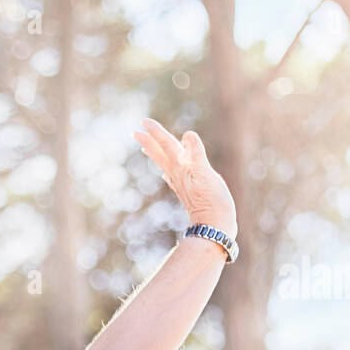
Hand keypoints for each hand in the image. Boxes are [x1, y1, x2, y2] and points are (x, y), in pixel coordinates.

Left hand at [133, 118, 236, 239]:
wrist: (213, 227)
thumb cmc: (212, 202)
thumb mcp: (206, 175)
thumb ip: (197, 155)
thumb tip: (187, 136)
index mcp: (182, 168)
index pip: (167, 145)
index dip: (157, 132)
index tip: (143, 122)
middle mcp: (179, 174)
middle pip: (161, 154)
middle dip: (150, 141)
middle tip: (136, 131)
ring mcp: (182, 183)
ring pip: (165, 164)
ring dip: (156, 154)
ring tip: (145, 147)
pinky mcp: (187, 192)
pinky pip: (173, 177)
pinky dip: (168, 170)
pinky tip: (166, 173)